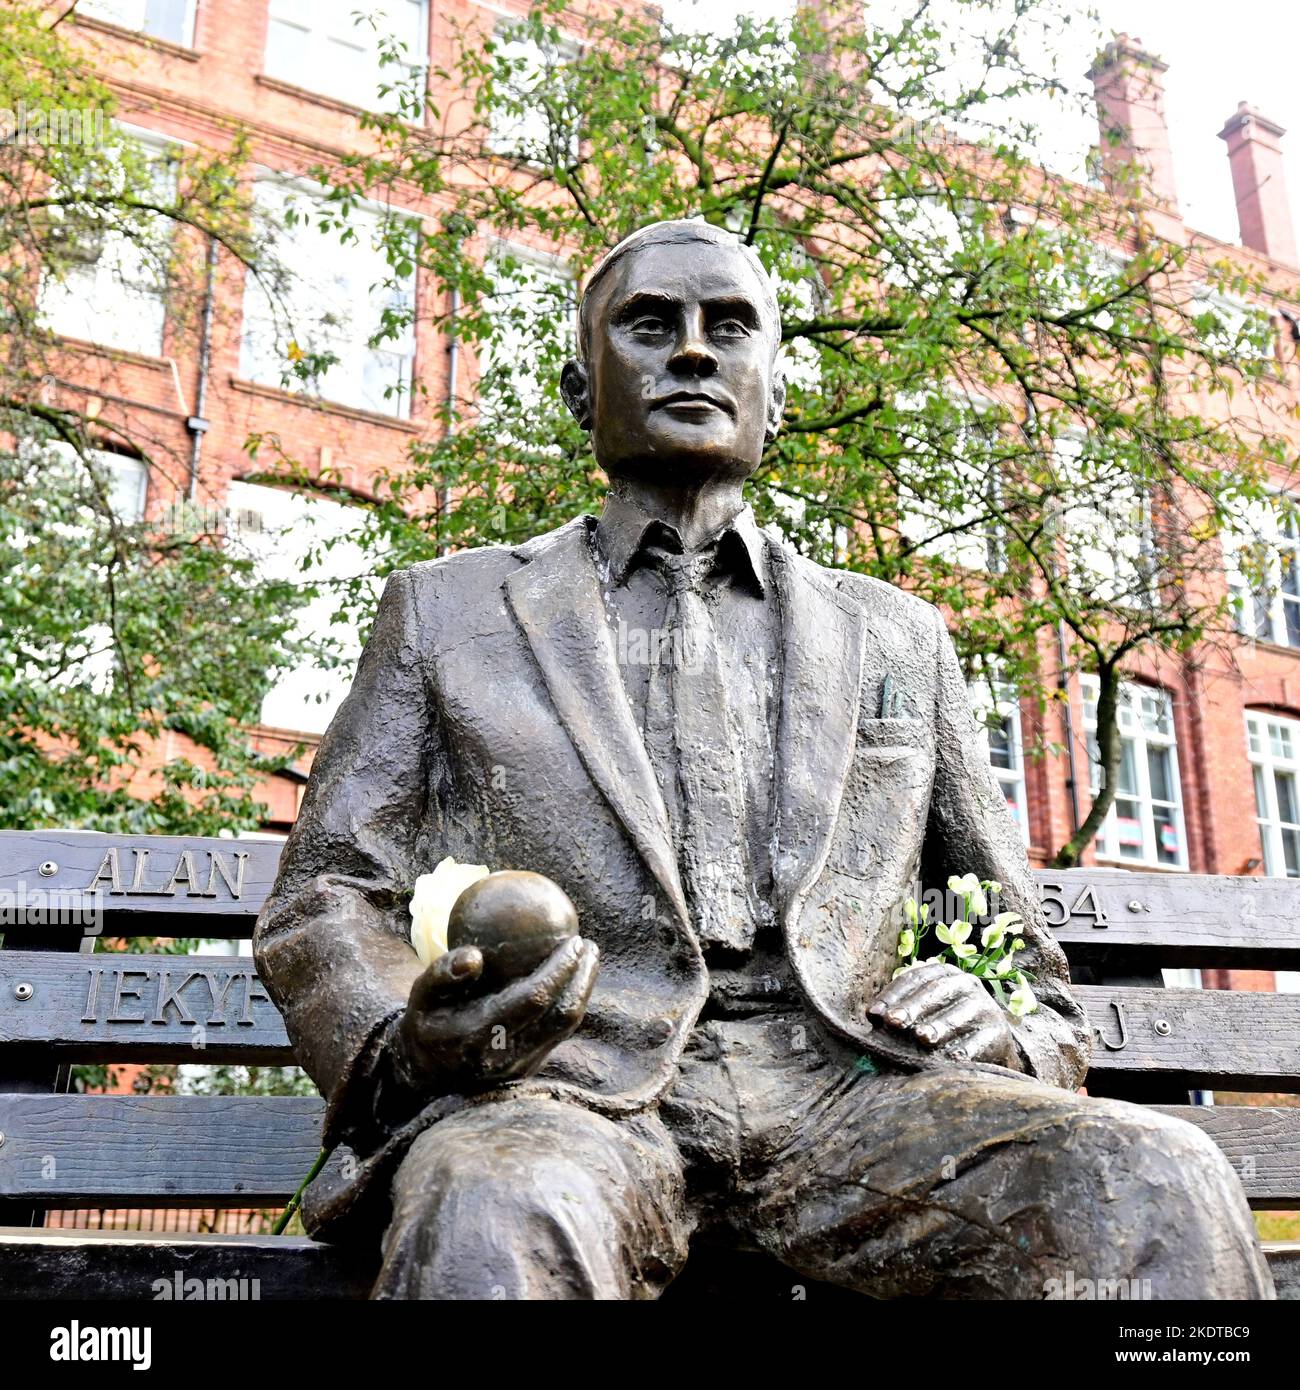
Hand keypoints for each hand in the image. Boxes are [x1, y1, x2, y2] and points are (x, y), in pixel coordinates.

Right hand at [391, 934, 598, 1096]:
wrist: (426, 1077)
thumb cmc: (426, 1024)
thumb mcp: (419, 996)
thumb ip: (441, 975)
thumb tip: (474, 955)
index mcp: (480, 1036)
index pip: (533, 1000)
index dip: (558, 971)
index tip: (573, 940)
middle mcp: (507, 1055)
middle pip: (561, 1016)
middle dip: (583, 979)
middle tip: (589, 945)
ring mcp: (521, 1066)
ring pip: (566, 1028)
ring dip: (583, 991)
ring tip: (590, 958)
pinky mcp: (530, 1069)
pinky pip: (559, 1033)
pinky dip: (571, 1003)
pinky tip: (573, 979)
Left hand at [867, 961, 1018, 1068]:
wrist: (989, 1042)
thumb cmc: (944, 1024)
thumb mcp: (924, 1011)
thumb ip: (900, 1011)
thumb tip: (873, 1017)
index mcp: (943, 973)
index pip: (914, 978)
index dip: (893, 995)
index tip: (874, 1014)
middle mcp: (966, 983)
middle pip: (936, 991)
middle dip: (913, 1007)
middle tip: (893, 1022)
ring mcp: (985, 1006)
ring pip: (960, 1014)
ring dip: (940, 1026)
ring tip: (922, 1038)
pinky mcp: (999, 1031)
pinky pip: (980, 1040)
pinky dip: (965, 1050)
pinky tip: (951, 1059)